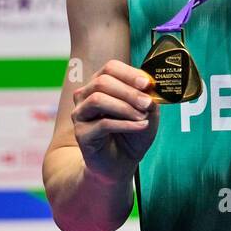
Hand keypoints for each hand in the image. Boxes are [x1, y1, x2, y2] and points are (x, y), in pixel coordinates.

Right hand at [72, 60, 159, 184]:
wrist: (121, 162)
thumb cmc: (133, 133)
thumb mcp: (147, 112)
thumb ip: (148, 97)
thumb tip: (150, 87)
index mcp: (101, 84)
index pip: (110, 68)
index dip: (129, 73)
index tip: (147, 83)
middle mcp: (86, 96)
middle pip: (102, 82)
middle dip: (129, 92)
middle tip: (147, 103)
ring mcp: (80, 114)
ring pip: (98, 100)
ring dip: (125, 107)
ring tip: (143, 117)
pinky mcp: (81, 133)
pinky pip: (102, 123)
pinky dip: (125, 124)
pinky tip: (141, 126)